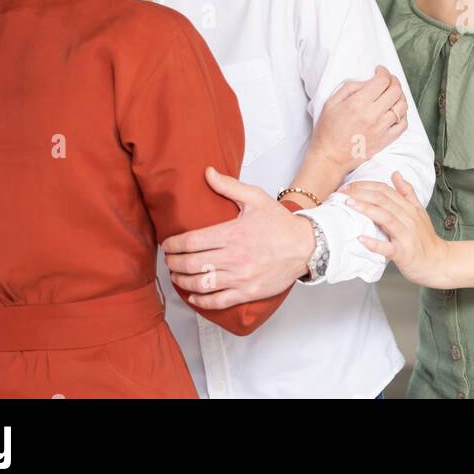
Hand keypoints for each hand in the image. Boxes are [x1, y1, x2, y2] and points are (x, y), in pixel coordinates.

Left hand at [161, 167, 314, 308]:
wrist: (306, 246)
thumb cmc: (280, 223)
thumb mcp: (256, 198)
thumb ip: (229, 186)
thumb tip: (208, 173)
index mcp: (232, 234)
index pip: (191, 242)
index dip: (173, 245)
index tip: (168, 245)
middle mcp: (234, 257)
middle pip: (191, 264)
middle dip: (173, 263)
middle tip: (169, 260)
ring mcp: (240, 277)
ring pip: (200, 284)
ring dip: (182, 281)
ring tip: (177, 275)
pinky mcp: (248, 292)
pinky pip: (217, 301)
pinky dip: (200, 301)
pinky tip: (193, 295)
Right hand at [309, 65, 407, 175]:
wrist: (330, 157)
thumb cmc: (328, 130)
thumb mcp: (331, 102)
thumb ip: (350, 87)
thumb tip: (368, 81)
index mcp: (359, 103)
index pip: (382, 81)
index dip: (384, 72)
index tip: (380, 71)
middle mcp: (373, 115)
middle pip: (395, 91)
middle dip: (394, 81)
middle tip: (388, 80)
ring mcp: (381, 128)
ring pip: (402, 106)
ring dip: (400, 96)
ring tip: (393, 93)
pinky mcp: (386, 140)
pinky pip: (403, 124)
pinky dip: (403, 114)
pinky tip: (396, 111)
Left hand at [344, 173, 451, 288]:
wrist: (439, 262)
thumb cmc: (425, 238)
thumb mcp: (419, 212)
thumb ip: (407, 193)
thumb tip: (395, 173)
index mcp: (409, 208)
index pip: (386, 190)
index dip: (366, 185)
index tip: (349, 186)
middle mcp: (408, 218)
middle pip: (383, 200)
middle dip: (361, 193)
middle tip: (342, 192)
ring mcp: (406, 236)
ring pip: (386, 218)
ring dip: (366, 210)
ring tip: (349, 204)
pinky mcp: (403, 253)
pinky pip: (388, 247)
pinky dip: (374, 243)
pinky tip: (360, 238)